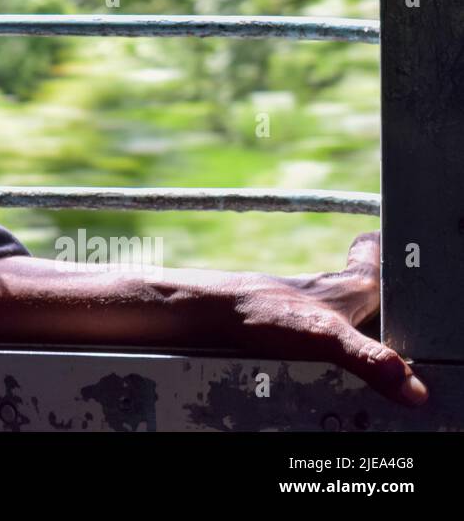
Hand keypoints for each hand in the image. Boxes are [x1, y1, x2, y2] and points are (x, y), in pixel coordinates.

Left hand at [226, 232, 427, 405]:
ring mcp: (301, 302)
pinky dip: (319, 327)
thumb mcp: (327, 338)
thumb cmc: (265, 312)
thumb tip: (412, 387)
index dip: (382, 248)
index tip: (390, 239)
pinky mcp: (280, 316)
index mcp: (348, 288)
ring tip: (362, 323)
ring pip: (333, 299)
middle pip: (358, 280)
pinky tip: (315, 343)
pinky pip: (308, 319)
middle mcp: (326, 289)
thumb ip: (370, 358)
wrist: (213, 311)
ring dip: (348, 308)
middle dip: (374, 283)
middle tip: (386, 288)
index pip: (372, 255)